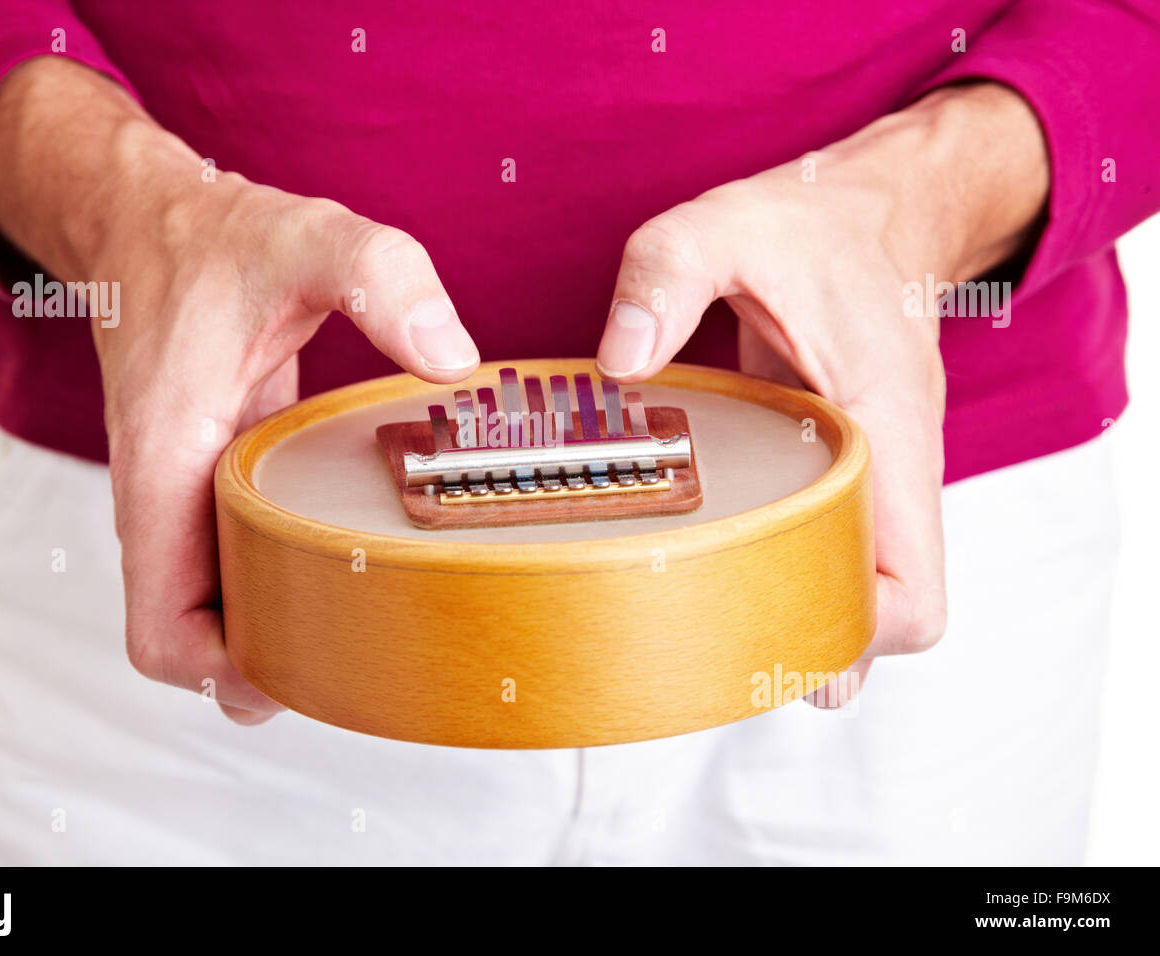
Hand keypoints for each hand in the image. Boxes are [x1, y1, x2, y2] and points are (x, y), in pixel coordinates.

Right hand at [0, 58, 478, 722]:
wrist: (148, 225)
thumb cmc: (212, 241)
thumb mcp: (307, 239)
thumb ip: (383, 280)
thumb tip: (455, 359)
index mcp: (165, 464)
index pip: (161, 626)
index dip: (222, 671)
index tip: (298, 670)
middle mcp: (165, 499)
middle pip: (191, 641)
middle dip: (264, 669)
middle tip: (365, 660)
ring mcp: (189, 498)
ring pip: (211, 611)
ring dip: (272, 635)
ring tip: (371, 630)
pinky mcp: (215, 486)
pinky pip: (234, 567)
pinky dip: (275, 589)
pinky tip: (348, 578)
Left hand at [595, 83, 1048, 704]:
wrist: (869, 207)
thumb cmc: (812, 222)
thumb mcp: (724, 227)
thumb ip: (666, 278)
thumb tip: (619, 360)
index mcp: (890, 426)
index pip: (915, 586)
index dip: (859, 631)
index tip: (778, 623)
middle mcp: (897, 465)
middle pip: (891, 611)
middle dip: (818, 639)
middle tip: (722, 642)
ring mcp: (877, 471)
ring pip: (867, 584)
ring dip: (807, 612)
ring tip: (711, 618)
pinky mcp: (847, 466)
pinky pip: (837, 543)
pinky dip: (796, 571)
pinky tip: (722, 567)